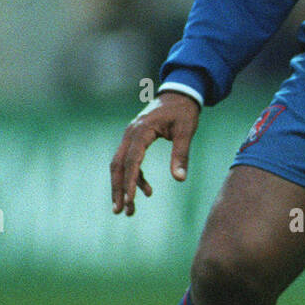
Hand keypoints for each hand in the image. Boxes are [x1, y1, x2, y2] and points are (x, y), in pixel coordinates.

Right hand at [110, 92, 200, 215]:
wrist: (180, 93)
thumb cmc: (184, 111)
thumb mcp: (186, 131)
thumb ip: (181, 154)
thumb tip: (179, 179)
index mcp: (142, 130)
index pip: (132, 160)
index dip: (130, 182)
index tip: (131, 201)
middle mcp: (130, 133)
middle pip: (118, 165)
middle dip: (118, 189)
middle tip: (119, 211)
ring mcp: (130, 136)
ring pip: (120, 164)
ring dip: (124, 186)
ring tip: (130, 210)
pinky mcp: (134, 139)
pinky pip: (129, 161)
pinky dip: (135, 176)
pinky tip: (147, 191)